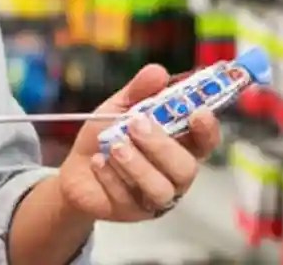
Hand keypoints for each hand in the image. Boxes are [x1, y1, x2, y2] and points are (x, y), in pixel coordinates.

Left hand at [57, 64, 220, 221]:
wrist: (75, 170)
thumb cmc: (105, 137)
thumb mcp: (118, 108)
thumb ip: (138, 91)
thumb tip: (158, 71)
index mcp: (180, 145)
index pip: (206, 141)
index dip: (207, 129)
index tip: (198, 112)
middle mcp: (175, 174)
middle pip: (186, 168)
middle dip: (161, 145)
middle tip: (135, 125)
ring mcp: (157, 196)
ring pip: (161, 188)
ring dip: (136, 164)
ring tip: (113, 145)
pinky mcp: (135, 212)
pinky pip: (128, 198)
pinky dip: (110, 176)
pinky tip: (97, 163)